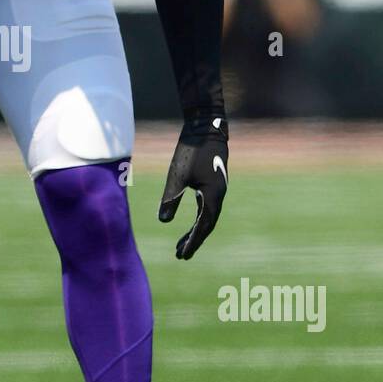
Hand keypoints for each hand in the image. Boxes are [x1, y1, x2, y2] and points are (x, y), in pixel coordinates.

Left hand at [159, 115, 228, 259]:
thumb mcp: (177, 174)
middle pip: (207, 224)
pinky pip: (208, 206)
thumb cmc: (191, 149)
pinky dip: (199, 217)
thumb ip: (171, 198)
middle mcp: (219, 195)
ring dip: (196, 230)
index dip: (193, 242)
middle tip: (180, 255)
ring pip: (208, 216)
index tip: (183, 255)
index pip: (204, 226)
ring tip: (182, 244)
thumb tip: (163, 221)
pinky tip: (193, 222)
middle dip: (194, 240)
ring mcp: (218, 188)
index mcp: (213, 195)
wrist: (205, 126)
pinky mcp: (213, 182)